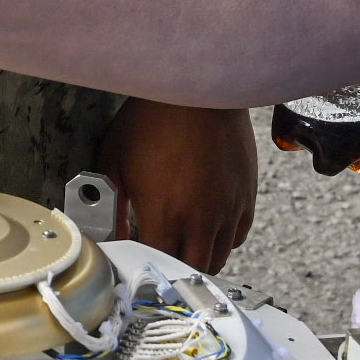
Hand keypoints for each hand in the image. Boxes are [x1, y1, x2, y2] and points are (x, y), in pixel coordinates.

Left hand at [99, 97, 257, 269]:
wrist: (198, 89)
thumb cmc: (152, 118)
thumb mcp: (115, 160)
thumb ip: (113, 205)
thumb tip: (113, 231)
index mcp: (165, 214)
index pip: (159, 265)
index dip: (146, 266)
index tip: (137, 259)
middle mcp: (201, 219)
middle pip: (192, 270)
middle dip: (173, 268)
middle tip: (160, 256)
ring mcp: (228, 208)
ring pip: (218, 257)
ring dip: (199, 256)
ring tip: (182, 241)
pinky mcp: (246, 196)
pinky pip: (237, 235)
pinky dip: (222, 238)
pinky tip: (206, 224)